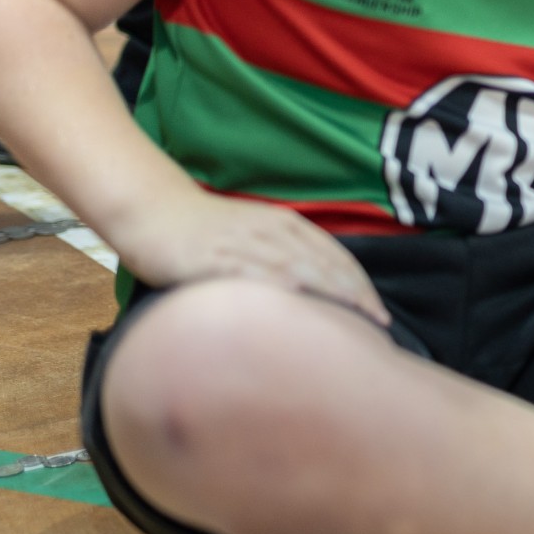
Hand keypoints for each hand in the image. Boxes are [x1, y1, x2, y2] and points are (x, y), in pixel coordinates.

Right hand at [111, 188, 388, 325]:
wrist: (154, 209)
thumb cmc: (206, 232)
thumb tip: (315, 297)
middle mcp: (273, 231)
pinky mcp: (214, 257)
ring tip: (353, 321)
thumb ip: (285, 260)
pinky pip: (251, 273)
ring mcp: (245, 243)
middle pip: (325, 264)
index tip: (379, 314)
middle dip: (355, 295)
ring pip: (298, 268)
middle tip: (377, 324)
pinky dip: (278, 287)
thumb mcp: (256, 238)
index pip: (336, 257)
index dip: (361, 286)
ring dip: (329, 293)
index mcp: (287, 226)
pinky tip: (298, 305)